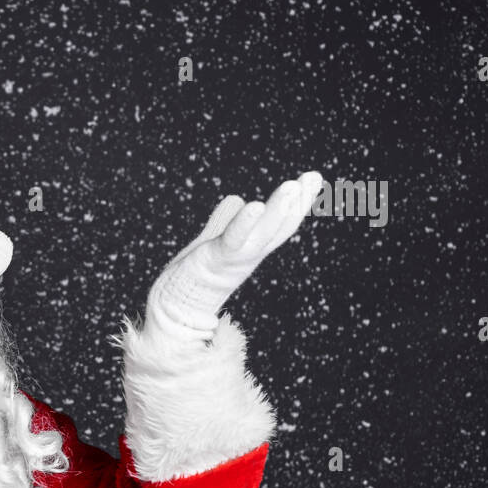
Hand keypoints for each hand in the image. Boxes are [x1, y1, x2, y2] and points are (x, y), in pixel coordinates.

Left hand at [145, 171, 322, 340]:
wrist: (173, 310)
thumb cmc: (192, 276)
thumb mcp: (213, 240)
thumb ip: (224, 221)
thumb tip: (236, 198)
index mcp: (251, 249)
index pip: (282, 223)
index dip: (299, 202)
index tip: (314, 177)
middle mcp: (249, 255)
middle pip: (280, 227)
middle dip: (299, 203)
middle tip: (313, 177)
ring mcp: (234, 259)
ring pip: (263, 233)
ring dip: (279, 210)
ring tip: (292, 186)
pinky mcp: (214, 260)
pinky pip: (233, 240)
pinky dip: (244, 224)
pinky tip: (255, 205)